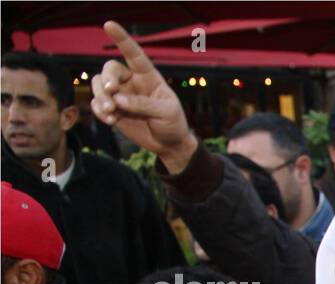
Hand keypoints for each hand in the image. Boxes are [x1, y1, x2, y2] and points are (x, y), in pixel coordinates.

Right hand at [90, 20, 196, 172]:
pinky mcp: (113, 109)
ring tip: (111, 112)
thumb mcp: (166, 113)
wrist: (169, 144)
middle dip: (107, 79)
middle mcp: (132, 82)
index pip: (134, 54)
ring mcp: (121, 95)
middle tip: (112, 92)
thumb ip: (143, 105)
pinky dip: (99, 111)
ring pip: (100, 85)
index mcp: (148, 77)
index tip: (108, 25)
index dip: (122, 39)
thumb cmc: (173, 123)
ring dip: (100, 96)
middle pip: (110, 69)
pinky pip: (97, 103)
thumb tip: (118, 99)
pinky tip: (111, 121)